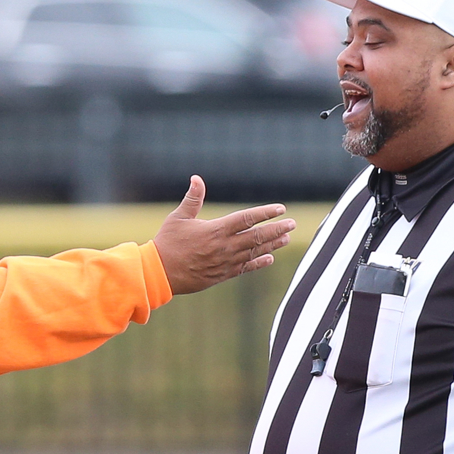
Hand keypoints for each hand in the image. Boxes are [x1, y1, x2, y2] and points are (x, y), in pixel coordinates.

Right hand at [152, 176, 294, 294]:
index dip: (266, 213)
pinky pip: (246, 268)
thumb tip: (197, 178)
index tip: (280, 209)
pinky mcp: (222, 275)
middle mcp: (225, 246)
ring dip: (272, 245)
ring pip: (255, 252)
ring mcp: (226, 262)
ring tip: (286, 238)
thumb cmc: (168, 242)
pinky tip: (269, 258)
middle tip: (292, 224)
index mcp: (216, 229)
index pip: (247, 218)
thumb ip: (193, 198)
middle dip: (277, 229)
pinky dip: (259, 262)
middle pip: (257, 236)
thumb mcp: (179, 217)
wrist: (160, 273)